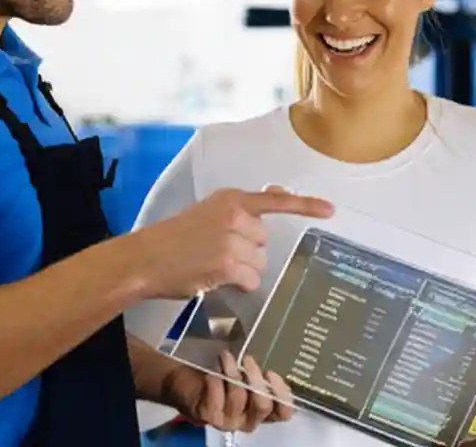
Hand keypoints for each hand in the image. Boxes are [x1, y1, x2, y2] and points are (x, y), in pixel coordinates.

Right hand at [135, 187, 332, 298]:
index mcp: (231, 199)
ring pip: (259, 263)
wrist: (145, 258)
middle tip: (216, 252)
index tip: (330, 211)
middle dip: (247, 251)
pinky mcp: (229, 264)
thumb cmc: (174, 238)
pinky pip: (251, 279)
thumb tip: (279, 192)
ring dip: (241, 270)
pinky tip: (214, 277)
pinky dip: (238, 284)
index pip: (275, 201)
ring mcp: (233, 240)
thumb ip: (243, 208)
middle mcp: (235, 215)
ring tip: (212, 265)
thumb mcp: (209, 212)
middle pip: (264, 242)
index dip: (306, 206)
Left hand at [162, 351, 294, 432]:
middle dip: (256, 380)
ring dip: (233, 373)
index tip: (271, 373)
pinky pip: (216, 397)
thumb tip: (271, 353)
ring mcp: (227, 421)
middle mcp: (247, 421)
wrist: (184, 384)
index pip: (283, 412)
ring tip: (226, 356)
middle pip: (262, 406)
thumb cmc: (219, 376)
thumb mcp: (243, 374)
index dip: (282, 394)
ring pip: (238, 398)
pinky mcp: (208, 416)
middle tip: (248, 360)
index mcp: (261, 411)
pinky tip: (213, 368)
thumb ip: (258, 373)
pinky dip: (216, 380)